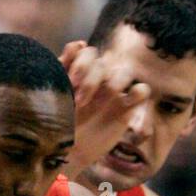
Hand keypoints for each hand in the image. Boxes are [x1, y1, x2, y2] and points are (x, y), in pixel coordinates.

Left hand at [61, 41, 150, 176]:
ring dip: (110, 84)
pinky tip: (125, 101)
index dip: (79, 63)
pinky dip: (137, 91)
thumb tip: (77, 44)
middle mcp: (97, 77)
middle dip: (89, 77)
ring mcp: (113, 91)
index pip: (85, 52)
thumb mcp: (54, 97)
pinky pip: (142, 90)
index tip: (70, 81)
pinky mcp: (127, 106)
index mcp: (78, 72)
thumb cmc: (57, 124)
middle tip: (77, 99)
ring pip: (123, 70)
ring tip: (96, 104)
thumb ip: (62, 71)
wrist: (66, 152)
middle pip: (102, 61)